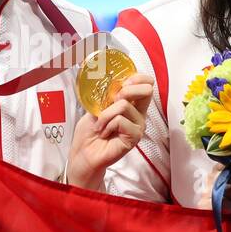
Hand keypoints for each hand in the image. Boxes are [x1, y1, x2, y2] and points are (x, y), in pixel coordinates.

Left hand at [66, 73, 153, 189]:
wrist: (83, 153)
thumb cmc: (89, 132)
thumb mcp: (96, 106)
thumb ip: (107, 94)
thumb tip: (112, 83)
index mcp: (132, 103)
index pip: (146, 83)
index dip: (135, 78)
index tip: (120, 84)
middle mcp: (139, 113)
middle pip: (147, 90)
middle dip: (125, 91)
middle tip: (111, 102)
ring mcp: (138, 125)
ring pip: (124, 105)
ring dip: (105, 114)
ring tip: (100, 126)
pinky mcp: (135, 136)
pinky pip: (120, 120)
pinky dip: (107, 125)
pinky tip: (105, 133)